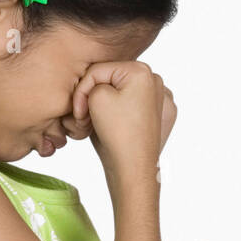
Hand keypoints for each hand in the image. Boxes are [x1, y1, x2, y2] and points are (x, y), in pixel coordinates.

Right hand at [65, 61, 172, 196]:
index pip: (97, 71)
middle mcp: (157, 82)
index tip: (77, 113)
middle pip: (111, 82)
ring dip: (107, 106)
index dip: (81, 91)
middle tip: (84, 119)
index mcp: (141, 71)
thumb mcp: (94, 97)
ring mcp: (163, 100)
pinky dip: (123, 115)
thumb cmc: (116, 134)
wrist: (134, 169)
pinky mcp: (162, 117)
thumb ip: (92, 82)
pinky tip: (117, 128)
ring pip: (123, 95)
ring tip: (98, 124)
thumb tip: (101, 87)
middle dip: (94, 98)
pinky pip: (135, 109)